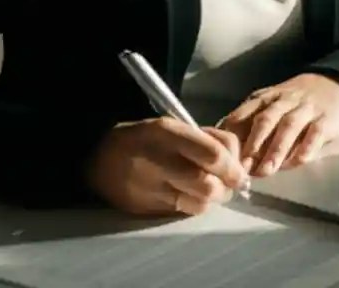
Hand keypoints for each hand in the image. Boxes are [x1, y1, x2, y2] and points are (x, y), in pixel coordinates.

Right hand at [85, 117, 250, 215]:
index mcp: (167, 132)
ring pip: (199, 203)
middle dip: (226, 187)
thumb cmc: (144, 139)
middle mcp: (158, 160)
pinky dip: (195, 206)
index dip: (233, 166)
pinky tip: (192, 197)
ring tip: (211, 189)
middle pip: (208, 185)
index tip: (240, 171)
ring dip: (213, 199)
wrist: (99, 159)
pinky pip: (184, 212)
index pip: (213, 153)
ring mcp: (150, 188)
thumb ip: (207, 140)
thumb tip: (239, 162)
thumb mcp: (172, 126)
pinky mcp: (146, 208)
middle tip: (230, 183)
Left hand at [218, 73, 338, 176]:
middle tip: (244, 168)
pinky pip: (315, 132)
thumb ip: (248, 126)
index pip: (243, 116)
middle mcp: (282, 101)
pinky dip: (306, 147)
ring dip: (276, 149)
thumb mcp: (267, 107)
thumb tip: (224, 153)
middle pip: (265, 120)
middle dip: (253, 144)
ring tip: (266, 171)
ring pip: (288, 126)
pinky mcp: (326, 119)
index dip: (233, 138)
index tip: (224, 159)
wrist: (331, 85)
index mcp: (262, 100)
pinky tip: (298, 162)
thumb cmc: (291, 104)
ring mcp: (305, 109)